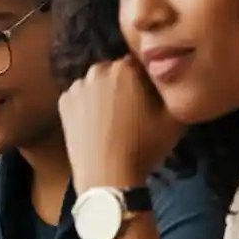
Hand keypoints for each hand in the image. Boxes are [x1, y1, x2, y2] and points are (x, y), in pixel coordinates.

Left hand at [58, 57, 184, 190]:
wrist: (107, 175)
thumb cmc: (144, 146)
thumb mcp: (175, 117)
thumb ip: (172, 88)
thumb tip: (169, 76)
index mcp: (126, 68)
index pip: (141, 64)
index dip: (147, 79)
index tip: (150, 96)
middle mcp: (98, 70)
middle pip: (116, 71)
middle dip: (124, 84)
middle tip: (132, 109)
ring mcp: (77, 86)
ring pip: (97, 83)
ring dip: (104, 93)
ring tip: (113, 119)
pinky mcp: (63, 102)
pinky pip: (80, 97)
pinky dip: (87, 105)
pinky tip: (95, 124)